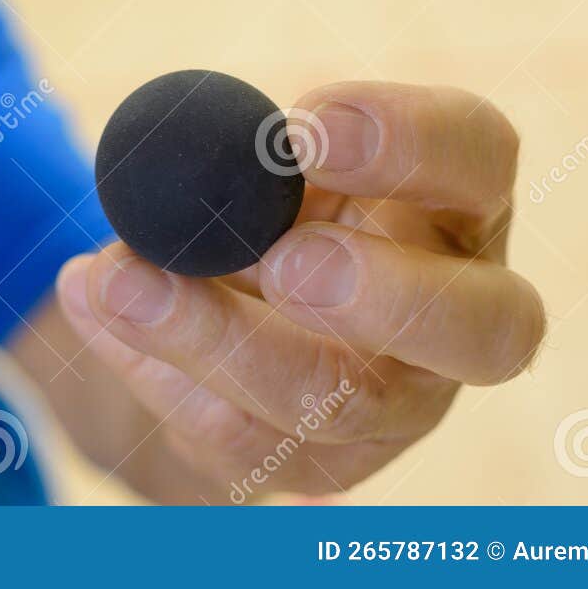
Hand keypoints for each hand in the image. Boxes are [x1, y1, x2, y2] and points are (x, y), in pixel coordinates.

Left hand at [55, 81, 545, 500]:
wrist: (210, 310)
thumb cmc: (254, 205)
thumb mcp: (248, 160)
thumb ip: (230, 154)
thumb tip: (184, 157)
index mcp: (453, 199)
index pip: (478, 155)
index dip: (409, 139)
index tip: (302, 124)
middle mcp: (460, 311)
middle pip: (488, 328)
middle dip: (388, 297)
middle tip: (287, 261)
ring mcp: (402, 402)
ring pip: (341, 401)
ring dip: (221, 342)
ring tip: (119, 281)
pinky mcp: (321, 464)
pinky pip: (244, 439)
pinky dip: (159, 374)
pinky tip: (99, 312)